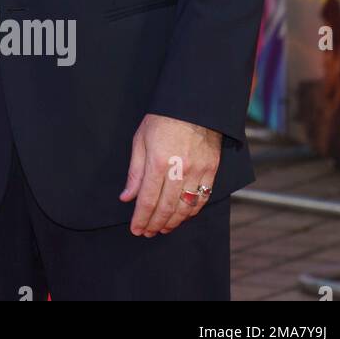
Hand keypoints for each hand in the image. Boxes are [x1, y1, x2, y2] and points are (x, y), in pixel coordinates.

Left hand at [119, 112, 221, 236]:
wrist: (194, 105)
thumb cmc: (162, 120)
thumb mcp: (140, 140)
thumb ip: (135, 172)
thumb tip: (127, 196)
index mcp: (158, 161)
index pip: (148, 199)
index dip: (141, 218)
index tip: (136, 229)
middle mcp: (179, 169)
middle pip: (166, 207)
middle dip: (155, 224)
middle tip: (147, 232)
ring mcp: (199, 171)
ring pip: (186, 207)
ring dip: (173, 222)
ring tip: (162, 228)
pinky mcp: (212, 170)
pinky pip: (202, 199)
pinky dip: (191, 212)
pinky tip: (182, 217)